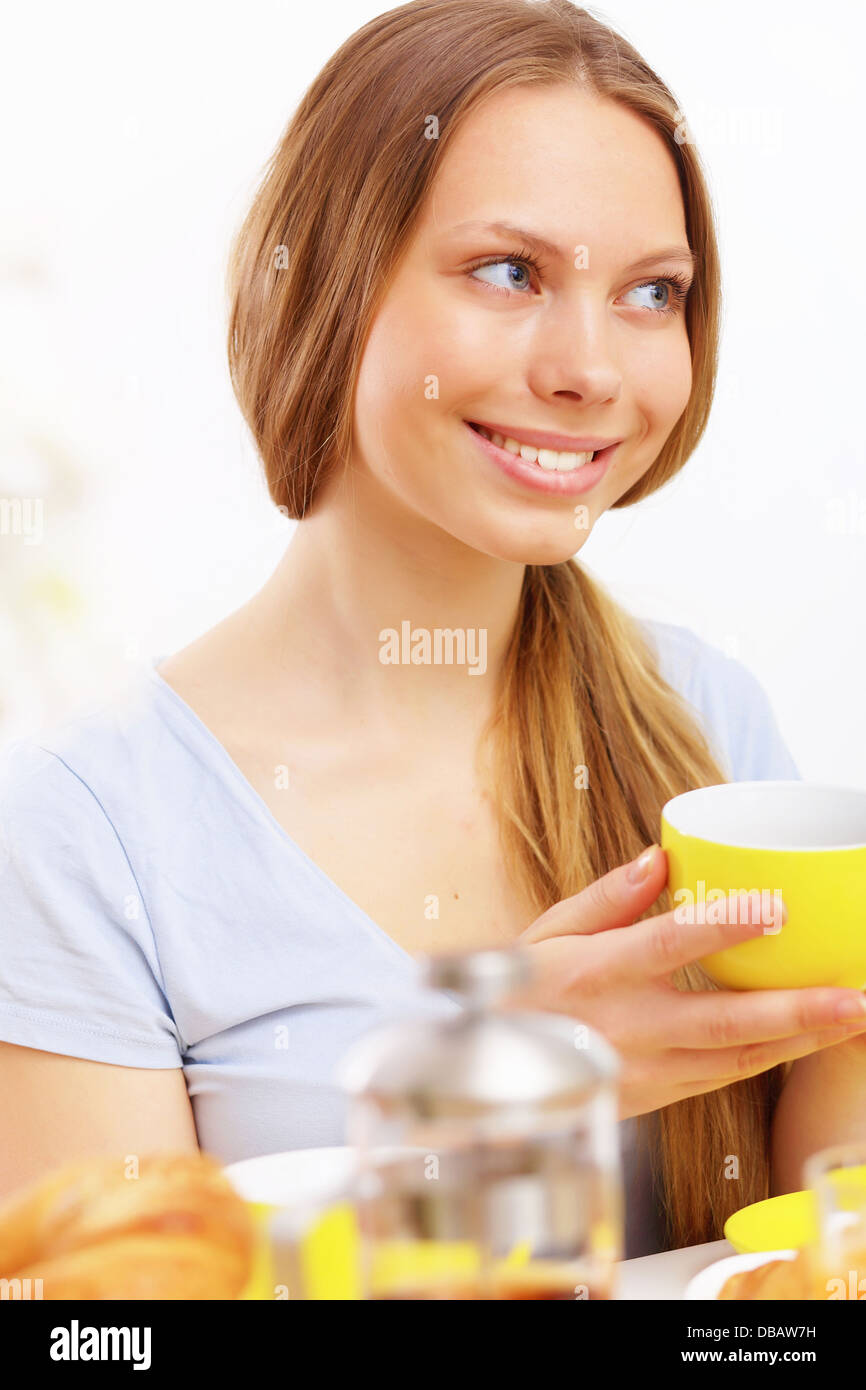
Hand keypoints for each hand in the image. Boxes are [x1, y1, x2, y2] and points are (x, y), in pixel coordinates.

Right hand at [511, 846, 865, 1120]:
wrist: (486, 1075)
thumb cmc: (517, 993)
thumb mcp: (545, 933)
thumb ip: (605, 898)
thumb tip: (659, 858)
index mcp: (594, 974)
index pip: (669, 945)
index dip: (725, 926)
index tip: (778, 907)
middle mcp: (624, 1028)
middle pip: (722, 1022)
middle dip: (796, 1012)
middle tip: (853, 997)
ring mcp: (641, 1072)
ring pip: (733, 1063)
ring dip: (799, 1043)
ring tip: (850, 1021)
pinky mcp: (653, 1099)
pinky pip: (720, 1079)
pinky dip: (767, 1060)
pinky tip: (804, 1040)